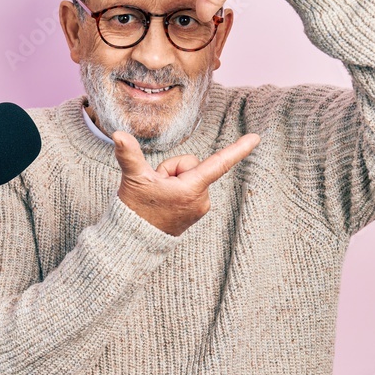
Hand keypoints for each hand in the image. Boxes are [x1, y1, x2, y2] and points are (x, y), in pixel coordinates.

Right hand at [113, 131, 260, 236]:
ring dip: (173, 181)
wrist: (135, 240)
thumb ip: (129, 155)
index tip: (256, 138)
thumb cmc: (136, 210)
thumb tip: (117, 134)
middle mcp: (201, 199)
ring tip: (159, 197)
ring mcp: (199, 207)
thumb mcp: (133, 179)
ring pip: (190, 177)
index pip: (218, 164)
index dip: (238, 149)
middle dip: (173, 170)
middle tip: (157, 186)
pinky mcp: (196, 212)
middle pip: (192, 166)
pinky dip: (178, 190)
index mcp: (191, 189)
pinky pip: (190, 188)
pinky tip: (165, 202)